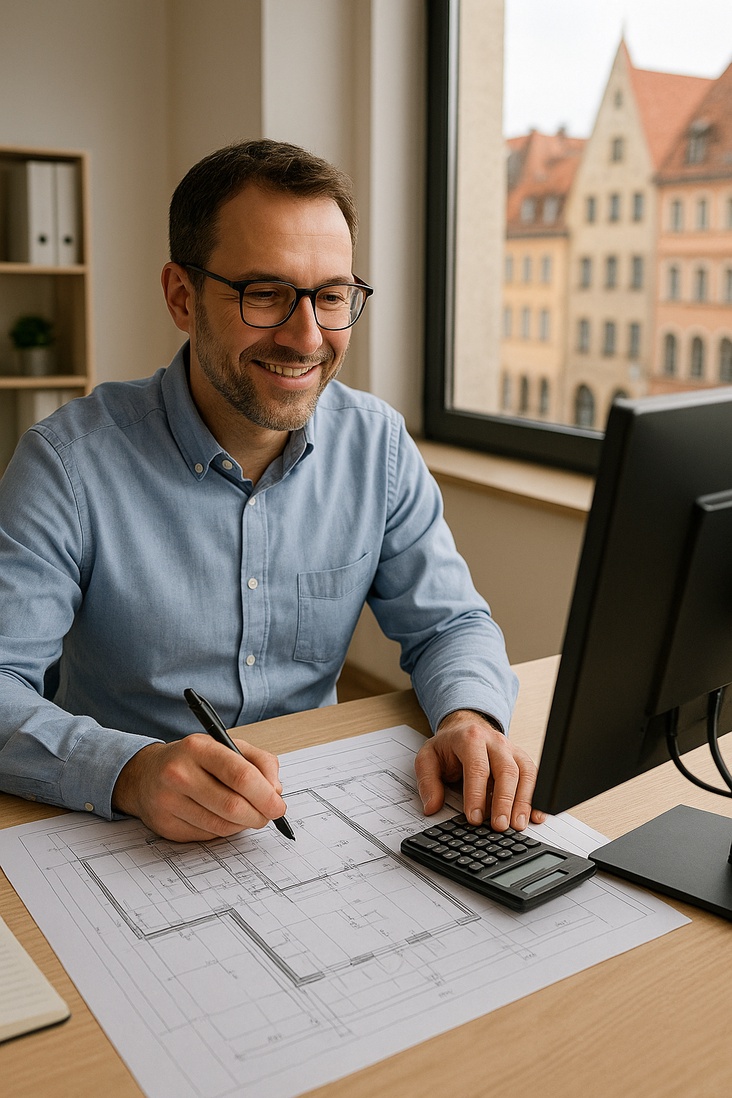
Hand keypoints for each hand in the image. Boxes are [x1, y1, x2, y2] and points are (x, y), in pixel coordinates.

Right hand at [112, 733, 285, 841]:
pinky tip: (222, 818)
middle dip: (259, 815)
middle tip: (268, 815)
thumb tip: (276, 791)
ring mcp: (168, 801)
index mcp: (198, 748)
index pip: (240, 775)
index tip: (278, 805)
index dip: (265, 795)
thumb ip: (260, 762)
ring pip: (222, 825)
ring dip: (243, 825)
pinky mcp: (165, 825)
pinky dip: (224, 830)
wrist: (146, 774)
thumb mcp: (227, 746)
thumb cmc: (194, 760)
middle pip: (232, 805)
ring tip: (247, 815)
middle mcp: (179, 773)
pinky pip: (208, 835)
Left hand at [414, 709, 546, 830]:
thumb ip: (428, 782)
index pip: (477, 767)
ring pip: (525, 773)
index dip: (477, 795)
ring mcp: (512, 750)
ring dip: (524, 801)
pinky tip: (536, 815)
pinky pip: (535, 777)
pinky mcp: (522, 759)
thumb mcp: (428, 758)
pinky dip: (537, 797)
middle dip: (504, 801)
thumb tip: (432, 806)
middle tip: (499, 825)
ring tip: (517, 824)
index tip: (474, 818)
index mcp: (471, 739)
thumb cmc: (448, 746)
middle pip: (506, 770)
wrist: (465, 727)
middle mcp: (496, 742)